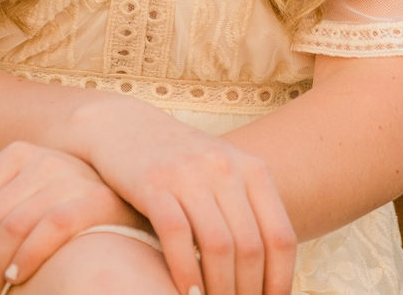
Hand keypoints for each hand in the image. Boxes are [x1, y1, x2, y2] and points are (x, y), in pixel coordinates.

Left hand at [0, 143, 140, 293]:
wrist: (130, 204)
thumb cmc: (65, 208)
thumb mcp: (22, 199)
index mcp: (16, 154)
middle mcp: (41, 158)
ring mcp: (69, 176)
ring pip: (12, 226)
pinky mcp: (95, 198)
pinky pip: (50, 228)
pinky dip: (27, 256)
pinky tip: (15, 278)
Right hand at [57, 99, 297, 294]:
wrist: (122, 124)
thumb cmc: (177, 161)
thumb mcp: (221, 175)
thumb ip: (245, 212)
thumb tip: (268, 273)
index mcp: (252, 169)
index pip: (280, 236)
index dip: (280, 280)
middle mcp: (226, 168)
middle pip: (251, 246)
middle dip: (248, 291)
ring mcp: (189, 173)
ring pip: (219, 245)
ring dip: (219, 288)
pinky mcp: (153, 182)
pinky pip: (177, 236)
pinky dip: (184, 271)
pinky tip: (186, 292)